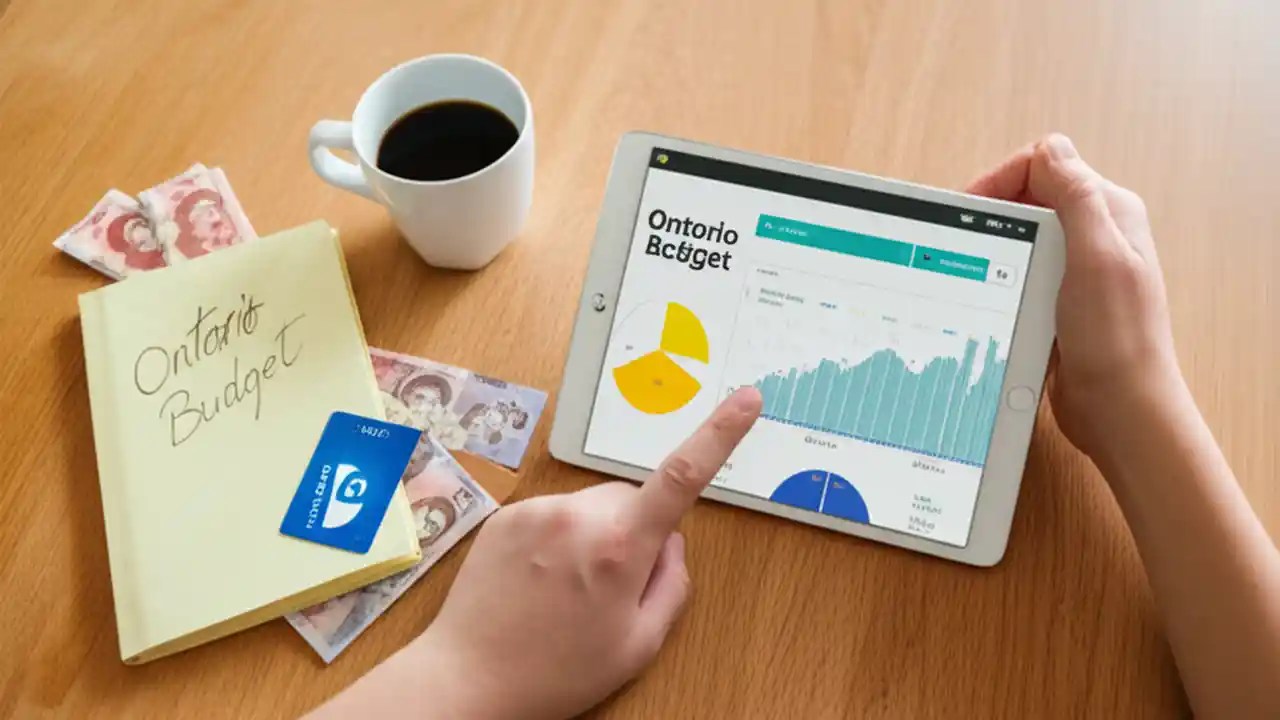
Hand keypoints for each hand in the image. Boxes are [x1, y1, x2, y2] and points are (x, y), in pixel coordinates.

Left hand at [410, 388, 761, 719]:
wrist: (468, 679)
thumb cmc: (558, 673)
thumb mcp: (639, 645)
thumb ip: (672, 585)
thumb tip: (673, 541)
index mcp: (621, 549)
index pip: (683, 476)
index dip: (720, 432)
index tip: (746, 398)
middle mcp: (579, 516)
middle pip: (631, 500)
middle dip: (633, 530)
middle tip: (609, 589)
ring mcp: (538, 511)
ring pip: (590, 508)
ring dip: (591, 536)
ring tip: (565, 593)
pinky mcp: (507, 516)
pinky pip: (553, 515)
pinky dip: (556, 540)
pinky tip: (537, 583)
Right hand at [966, 134, 1182, 464]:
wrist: (1120, 408)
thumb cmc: (1115, 339)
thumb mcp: (1097, 257)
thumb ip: (1077, 197)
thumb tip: (1050, 148)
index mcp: (1109, 211)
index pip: (1045, 164)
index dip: (1000, 178)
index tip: (968, 208)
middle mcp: (1096, 233)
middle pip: (1028, 195)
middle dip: (990, 209)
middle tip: (960, 238)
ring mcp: (1078, 266)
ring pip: (1021, 232)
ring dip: (994, 243)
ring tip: (973, 267)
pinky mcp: (1060, 298)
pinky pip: (1021, 268)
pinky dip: (1000, 273)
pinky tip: (990, 292)